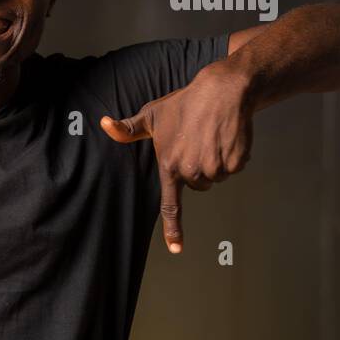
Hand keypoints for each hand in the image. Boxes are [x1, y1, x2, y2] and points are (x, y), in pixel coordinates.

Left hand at [100, 62, 253, 252]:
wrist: (222, 91)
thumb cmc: (184, 103)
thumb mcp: (152, 115)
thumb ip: (128, 129)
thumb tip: (103, 125)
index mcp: (169, 165)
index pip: (170, 204)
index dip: (173, 228)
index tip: (176, 248)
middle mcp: (192, 170)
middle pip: (198, 185)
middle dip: (198, 169)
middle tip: (197, 143)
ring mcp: (215, 167)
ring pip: (217, 178)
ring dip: (216, 162)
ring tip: (211, 138)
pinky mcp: (236, 161)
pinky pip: (234, 169)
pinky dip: (233, 156)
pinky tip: (226, 137)